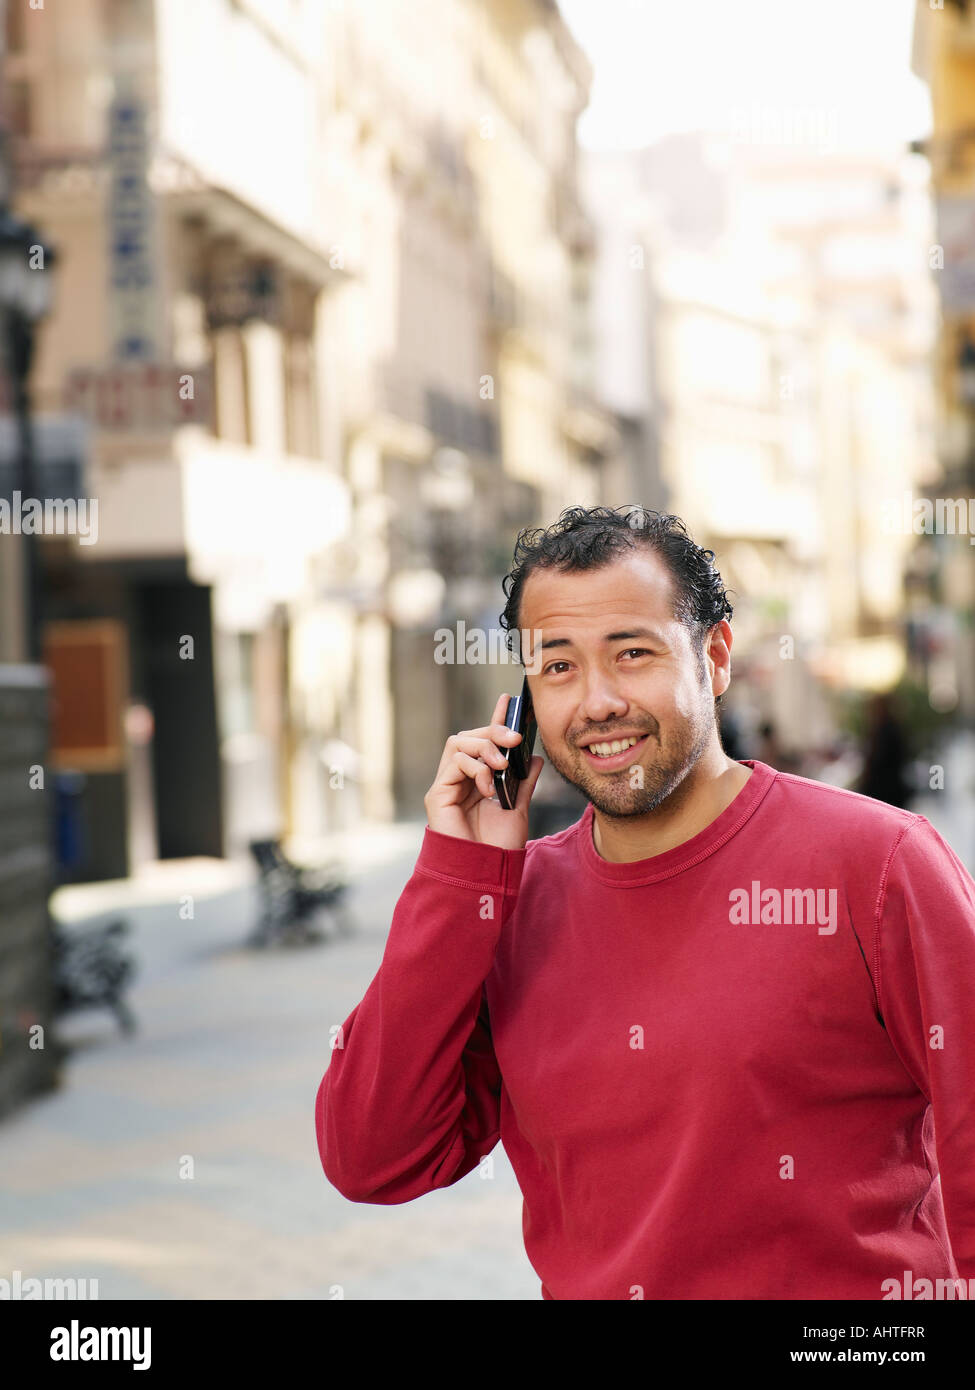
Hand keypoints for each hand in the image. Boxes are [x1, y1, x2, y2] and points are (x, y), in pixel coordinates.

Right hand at [423, 691, 543, 848]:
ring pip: (459, 743)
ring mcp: (447, 785)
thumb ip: (524, 783)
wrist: (484, 872)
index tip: (509, 701)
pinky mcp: (437, 794)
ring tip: (501, 765)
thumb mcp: (518, 809)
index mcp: (478, 780)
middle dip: (493, 731)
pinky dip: (475, 768)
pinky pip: (454, 762)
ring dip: (484, 747)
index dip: (495, 720)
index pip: (485, 742)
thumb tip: (536, 758)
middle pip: (469, 737)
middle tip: (515, 738)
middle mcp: (460, 779)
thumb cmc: (497, 847)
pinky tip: (487, 786)